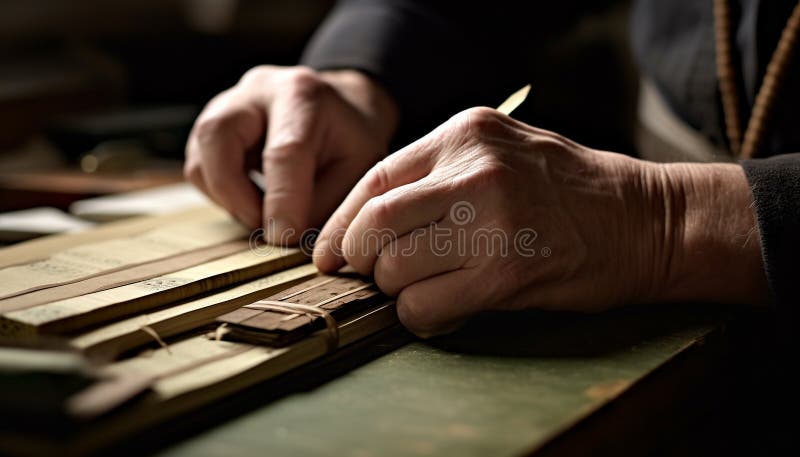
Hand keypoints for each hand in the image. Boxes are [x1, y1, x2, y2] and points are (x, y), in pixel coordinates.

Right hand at [185, 66, 397, 242]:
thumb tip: (288, 238)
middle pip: (217, 135)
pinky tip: (253, 200)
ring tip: (263, 214)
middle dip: (234, 193)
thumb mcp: (358, 169)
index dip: (282, 201)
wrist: (340, 109)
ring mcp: (227, 104)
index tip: (285, 237)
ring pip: (200, 155)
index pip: (283, 150)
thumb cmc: (351, 139)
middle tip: (263, 226)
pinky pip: (199, 167)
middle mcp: (257, 90)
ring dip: (227, 197)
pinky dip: (222, 193)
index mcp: (302, 94)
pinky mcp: (212, 127)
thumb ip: (325, 203)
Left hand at [313, 107, 767, 336]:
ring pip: (395, 269)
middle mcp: (475, 171)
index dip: (341, 221)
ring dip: (394, 290)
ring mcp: (492, 221)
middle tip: (369, 274)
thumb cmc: (569, 189)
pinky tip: (441, 309)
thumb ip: (438, 175)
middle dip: (358, 259)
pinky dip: (419, 316)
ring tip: (420, 289)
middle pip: (375, 224)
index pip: (376, 179)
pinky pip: (425, 305)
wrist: (647, 219)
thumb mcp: (502, 151)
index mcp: (467, 134)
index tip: (329, 251)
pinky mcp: (507, 272)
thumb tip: (367, 222)